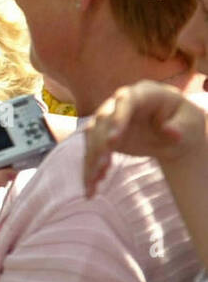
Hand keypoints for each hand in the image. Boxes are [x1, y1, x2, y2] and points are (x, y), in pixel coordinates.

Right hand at [83, 81, 206, 195]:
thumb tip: (170, 132)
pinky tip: (91, 188)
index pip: (126, 101)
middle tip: (103, 165)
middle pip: (103, 120)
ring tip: (95, 180)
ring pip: (92, 137)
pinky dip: (90, 170)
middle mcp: (120, 103)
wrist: (174, 130)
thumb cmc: (183, 122)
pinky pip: (92, 153)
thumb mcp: (190, 124)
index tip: (113, 141)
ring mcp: (109, 119)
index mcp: (144, 93)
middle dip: (100, 143)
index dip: (117, 119)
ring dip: (92, 159)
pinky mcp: (103, 136)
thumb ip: (181, 127)